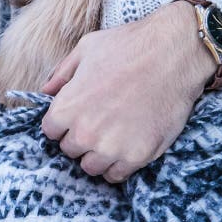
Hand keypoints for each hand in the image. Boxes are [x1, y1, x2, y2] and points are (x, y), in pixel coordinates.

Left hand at [41, 1, 216, 182]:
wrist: (175, 53)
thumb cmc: (129, 46)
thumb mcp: (85, 49)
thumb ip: (61, 74)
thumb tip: (45, 91)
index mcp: (66, 108)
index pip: (50, 132)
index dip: (62, 123)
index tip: (76, 117)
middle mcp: (84, 133)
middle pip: (70, 150)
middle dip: (80, 138)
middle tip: (98, 124)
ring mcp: (110, 147)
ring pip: (91, 167)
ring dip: (97, 155)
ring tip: (112, 138)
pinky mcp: (138, 156)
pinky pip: (116, 176)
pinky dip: (118, 167)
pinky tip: (125, 149)